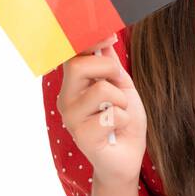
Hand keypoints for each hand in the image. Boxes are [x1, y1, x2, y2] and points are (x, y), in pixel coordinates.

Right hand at [55, 33, 146, 187]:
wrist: (127, 157)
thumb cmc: (123, 121)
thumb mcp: (121, 86)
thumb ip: (110, 65)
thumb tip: (105, 38)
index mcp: (74, 84)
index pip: (71, 54)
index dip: (89, 41)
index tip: (110, 38)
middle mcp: (67, 99)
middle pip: (78, 65)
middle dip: (109, 69)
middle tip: (119, 85)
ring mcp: (72, 118)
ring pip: (100, 89)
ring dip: (121, 100)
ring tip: (119, 112)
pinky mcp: (83, 136)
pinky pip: (111, 115)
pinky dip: (124, 119)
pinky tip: (118, 130)